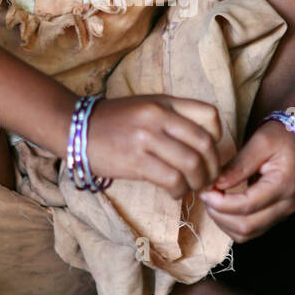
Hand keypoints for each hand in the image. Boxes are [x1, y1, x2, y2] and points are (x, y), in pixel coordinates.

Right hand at [86, 95, 222, 194]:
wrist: (76, 128)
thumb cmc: (115, 121)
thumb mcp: (146, 107)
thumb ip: (174, 118)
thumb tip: (204, 144)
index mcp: (165, 102)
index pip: (210, 115)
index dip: (218, 138)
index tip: (210, 153)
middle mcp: (159, 116)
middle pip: (205, 144)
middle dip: (212, 167)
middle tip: (206, 179)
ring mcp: (147, 138)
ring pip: (191, 164)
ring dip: (197, 182)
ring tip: (191, 188)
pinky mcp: (136, 161)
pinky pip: (172, 179)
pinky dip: (179, 190)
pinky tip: (174, 192)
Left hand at [199, 120, 294, 241]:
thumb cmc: (283, 137)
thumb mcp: (261, 141)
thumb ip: (239, 164)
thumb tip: (216, 184)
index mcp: (284, 185)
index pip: (247, 205)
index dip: (221, 202)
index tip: (205, 189)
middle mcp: (286, 206)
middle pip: (246, 226)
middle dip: (218, 214)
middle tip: (205, 194)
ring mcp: (282, 214)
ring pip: (246, 234)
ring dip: (223, 221)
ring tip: (212, 199)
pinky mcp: (275, 217)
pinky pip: (250, 232)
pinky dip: (231, 224)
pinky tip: (222, 206)